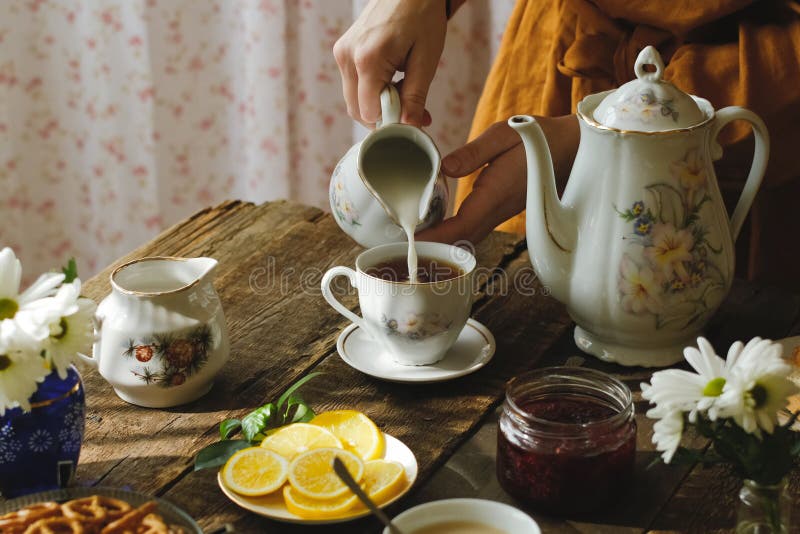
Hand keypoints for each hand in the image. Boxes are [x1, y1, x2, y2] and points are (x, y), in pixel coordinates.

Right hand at [333, 0, 446, 126]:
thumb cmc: (422, 16)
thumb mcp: (426, 59)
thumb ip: (415, 96)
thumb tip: (409, 126)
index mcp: (367, 59)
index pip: (368, 113)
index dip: (390, 121)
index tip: (412, 115)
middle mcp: (347, 57)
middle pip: (356, 110)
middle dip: (383, 116)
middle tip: (412, 108)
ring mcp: (342, 53)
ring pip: (353, 99)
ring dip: (377, 104)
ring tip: (403, 88)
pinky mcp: (343, 50)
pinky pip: (353, 84)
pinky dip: (371, 90)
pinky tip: (392, 78)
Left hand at [417, 115, 578, 244]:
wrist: (571, 148)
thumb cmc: (538, 138)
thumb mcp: (503, 134)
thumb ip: (473, 153)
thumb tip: (445, 168)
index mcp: (496, 194)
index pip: (462, 226)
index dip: (437, 237)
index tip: (414, 241)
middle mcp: (498, 211)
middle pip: (462, 240)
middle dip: (434, 247)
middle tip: (404, 246)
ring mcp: (500, 214)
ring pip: (468, 238)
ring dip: (444, 243)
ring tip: (415, 241)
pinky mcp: (500, 211)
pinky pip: (475, 230)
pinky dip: (454, 235)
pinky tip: (437, 230)